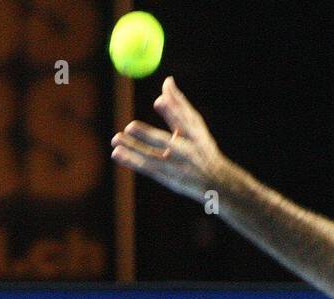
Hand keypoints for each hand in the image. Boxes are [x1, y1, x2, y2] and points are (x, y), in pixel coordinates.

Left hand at [110, 76, 227, 200]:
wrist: (217, 182)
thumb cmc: (202, 148)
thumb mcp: (196, 127)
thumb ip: (180, 105)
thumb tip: (167, 81)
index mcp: (195, 136)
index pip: (184, 122)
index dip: (173, 112)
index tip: (159, 101)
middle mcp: (187, 152)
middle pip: (166, 142)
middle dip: (149, 136)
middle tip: (131, 127)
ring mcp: (177, 167)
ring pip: (152, 157)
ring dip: (134, 148)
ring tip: (116, 139)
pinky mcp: (169, 178)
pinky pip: (147, 168)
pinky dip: (132, 161)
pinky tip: (117, 154)